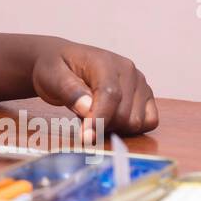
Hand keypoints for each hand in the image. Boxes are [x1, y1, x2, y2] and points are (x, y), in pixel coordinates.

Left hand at [30, 39, 158, 137]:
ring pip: (137, 122)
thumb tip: (87, 108)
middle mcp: (128, 71)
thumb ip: (69, 91)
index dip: (99, 120)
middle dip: (102, 125)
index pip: (110, 95)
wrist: (61, 62)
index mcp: (105, 62)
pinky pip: (149, 122)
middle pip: (124, 114)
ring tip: (94, 114)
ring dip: (114, 127)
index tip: (86, 138)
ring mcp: (139, 83)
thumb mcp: (51, 76)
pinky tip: (110, 120)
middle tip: (81, 117)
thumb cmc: (55, 68)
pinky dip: (130, 128)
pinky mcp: (145, 96)